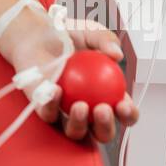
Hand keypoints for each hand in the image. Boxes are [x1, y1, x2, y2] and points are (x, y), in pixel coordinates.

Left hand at [35, 18, 138, 142]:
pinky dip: (52, 106)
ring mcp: (65, 112)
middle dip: (106, 127)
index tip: (123, 103)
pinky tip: (55, 91)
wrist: (37, 33)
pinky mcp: (43, 108)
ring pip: (75, 132)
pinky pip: (48, 114)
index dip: (128, 114)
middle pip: (102, 132)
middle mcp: (88, 109)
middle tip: (102, 108)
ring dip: (80, 124)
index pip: (123, 113)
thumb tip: (117, 55)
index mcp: (106, 95)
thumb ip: (106, 40)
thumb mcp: (91, 32)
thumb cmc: (68, 35)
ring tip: (80, 105)